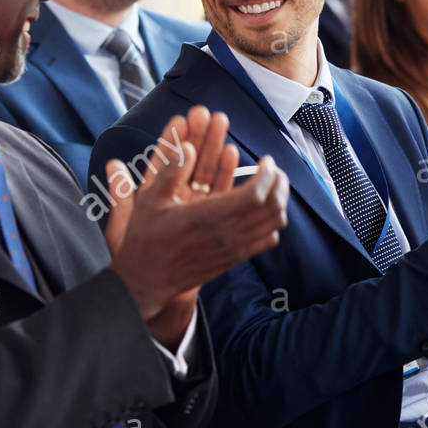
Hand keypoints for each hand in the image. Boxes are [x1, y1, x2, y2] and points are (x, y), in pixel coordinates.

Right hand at [104, 108, 288, 340]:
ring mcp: (233, 249)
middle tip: (274, 169)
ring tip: (275, 185)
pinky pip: (266, 241)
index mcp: (207, 217)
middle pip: (271, 207)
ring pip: (273, 224)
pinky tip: (267, 211)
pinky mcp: (235, 259)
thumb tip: (187, 147)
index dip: (266, 175)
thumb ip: (169, 172)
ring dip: (280, 201)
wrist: (148, 279)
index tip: (264, 160)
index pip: (254, 195)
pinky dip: (274, 223)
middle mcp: (226, 234)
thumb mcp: (149, 201)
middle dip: (279, 183)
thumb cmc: (147, 239)